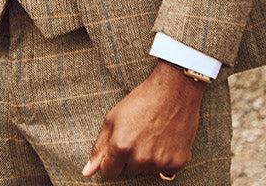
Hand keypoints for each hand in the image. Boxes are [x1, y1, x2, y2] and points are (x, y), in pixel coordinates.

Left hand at [82, 62, 205, 179]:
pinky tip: (164, 141)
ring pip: (146, 172)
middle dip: (129, 160)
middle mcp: (140, 159)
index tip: (117, 150)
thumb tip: (88, 171)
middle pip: (128, 172)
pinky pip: (165, 171)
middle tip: (137, 137)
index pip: (109, 173)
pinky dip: (164, 160)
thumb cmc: (142, 101)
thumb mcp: (113, 119)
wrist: (174, 91)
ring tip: (152, 137)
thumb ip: (99, 148)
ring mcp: (160, 162)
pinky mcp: (177, 162)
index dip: (111, 161)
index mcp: (120, 147)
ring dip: (146, 160)